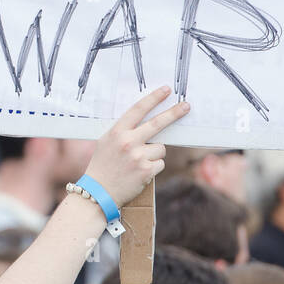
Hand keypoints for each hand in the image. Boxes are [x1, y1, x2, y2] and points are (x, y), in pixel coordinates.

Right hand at [82, 86, 189, 206]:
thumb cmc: (102, 166)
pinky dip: (153, 168)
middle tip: (186, 106)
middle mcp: (128, 142)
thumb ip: (124, 132)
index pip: (138, 110)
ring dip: (154, 155)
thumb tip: (147, 122)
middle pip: (157, 124)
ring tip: (137, 164)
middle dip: (174, 113)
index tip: (165, 91)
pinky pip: (160, 164)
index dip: (153, 98)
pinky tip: (139, 173)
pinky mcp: (146, 170)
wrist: (98, 193)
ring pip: (160, 148)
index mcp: (116, 132)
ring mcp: (138, 156)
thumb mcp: (106, 143)